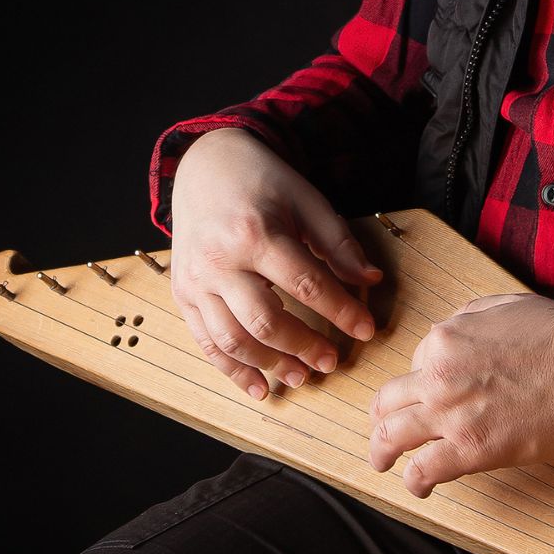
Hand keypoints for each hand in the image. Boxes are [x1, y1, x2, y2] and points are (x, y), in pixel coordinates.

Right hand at [169, 127, 383, 399]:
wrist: (206, 165)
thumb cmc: (262, 182)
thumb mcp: (307, 200)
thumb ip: (339, 243)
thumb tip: (370, 281)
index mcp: (256, 233)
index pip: (306, 284)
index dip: (340, 311)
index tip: (367, 330)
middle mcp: (220, 261)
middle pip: (265, 320)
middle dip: (303, 346)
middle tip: (332, 361)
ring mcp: (196, 281)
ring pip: (231, 338)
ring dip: (269, 364)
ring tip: (301, 376)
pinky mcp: (182, 294)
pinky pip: (205, 342)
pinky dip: (231, 370)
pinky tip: (259, 388)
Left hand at [367, 292, 553, 497]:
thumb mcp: (505, 306)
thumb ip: (468, 320)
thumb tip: (454, 338)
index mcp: (445, 340)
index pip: (416, 365)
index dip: (422, 382)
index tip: (430, 396)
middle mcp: (438, 376)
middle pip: (389, 402)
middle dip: (382, 418)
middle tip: (382, 430)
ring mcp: (451, 414)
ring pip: (392, 437)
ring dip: (381, 452)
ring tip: (382, 463)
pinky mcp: (472, 449)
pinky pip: (424, 470)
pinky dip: (413, 482)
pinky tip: (418, 487)